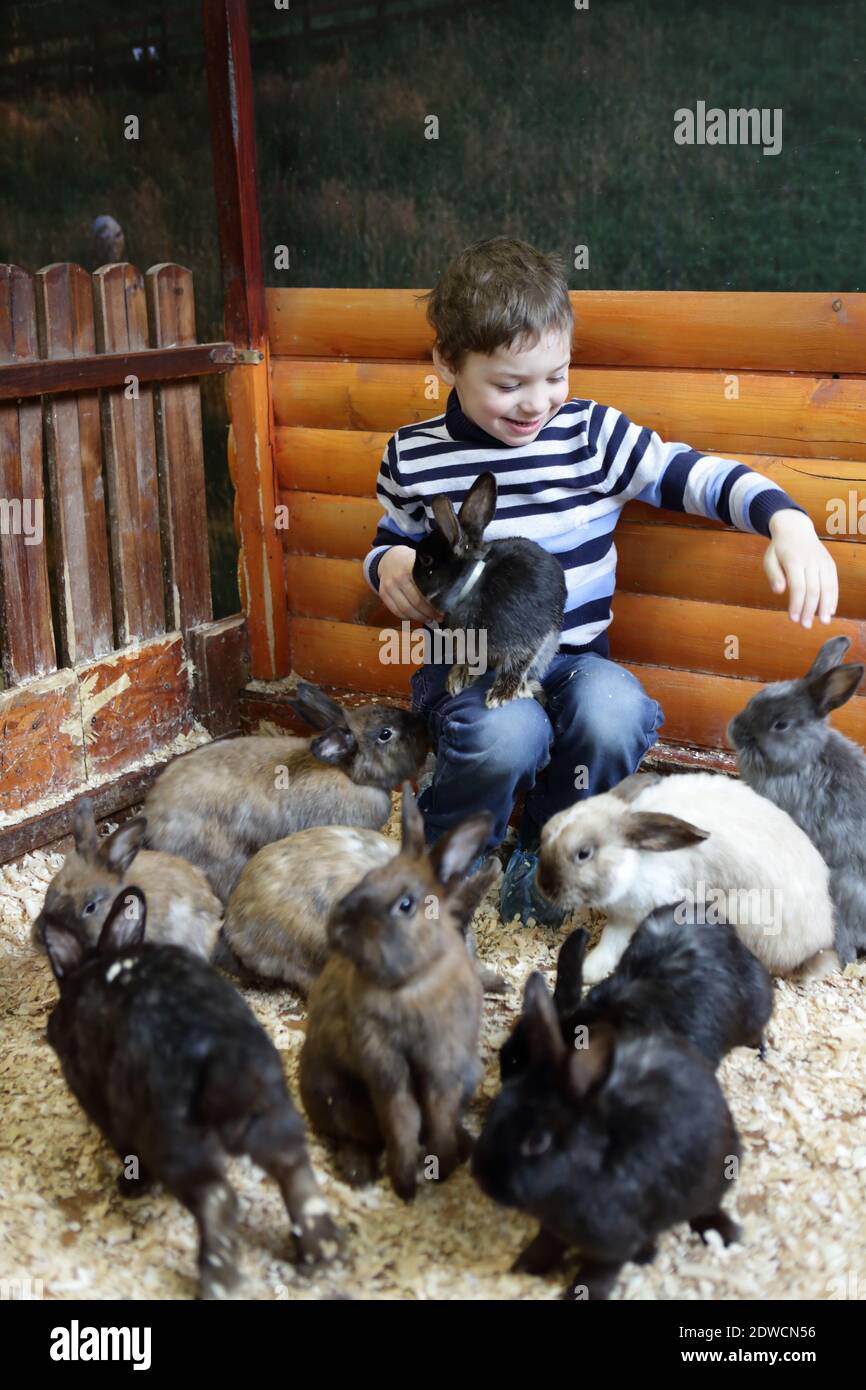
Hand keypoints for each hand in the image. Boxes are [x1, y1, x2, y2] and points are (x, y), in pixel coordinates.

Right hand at [377, 546, 441, 621]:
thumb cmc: (410, 562)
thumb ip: (432, 573)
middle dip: (429, 613)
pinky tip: (416, 617)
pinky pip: (396, 611)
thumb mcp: (421, 562)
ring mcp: (388, 586)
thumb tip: (450, 590)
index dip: (435, 602)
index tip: (445, 609)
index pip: (425, 590)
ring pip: (405, 609)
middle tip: (439, 617)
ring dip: (419, 617)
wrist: (389, 559)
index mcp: (411, 567)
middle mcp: (398, 577)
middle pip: (415, 602)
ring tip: (430, 619)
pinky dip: (407, 617)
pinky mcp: (383, 594)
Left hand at [764, 511, 837, 627]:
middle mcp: (811, 561)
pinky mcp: (830, 564)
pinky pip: (834, 582)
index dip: (797, 604)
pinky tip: (831, 610)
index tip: (793, 619)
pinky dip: (834, 597)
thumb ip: (773, 575)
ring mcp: (823, 562)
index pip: (798, 587)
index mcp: (794, 560)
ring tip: (824, 622)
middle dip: (810, 610)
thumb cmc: (779, 549)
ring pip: (827, 587)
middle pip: (814, 589)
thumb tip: (779, 592)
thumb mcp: (769, 559)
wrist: (795, 529)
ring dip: (826, 606)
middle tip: (805, 626)